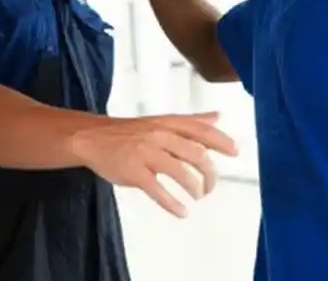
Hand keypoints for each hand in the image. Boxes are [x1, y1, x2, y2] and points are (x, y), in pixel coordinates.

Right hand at [69, 111, 237, 217]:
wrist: (92, 137)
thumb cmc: (130, 132)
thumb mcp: (161, 121)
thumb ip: (190, 121)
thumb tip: (218, 116)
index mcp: (168, 123)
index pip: (201, 130)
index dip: (220, 140)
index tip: (235, 152)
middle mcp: (159, 135)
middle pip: (196, 154)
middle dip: (209, 174)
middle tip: (210, 188)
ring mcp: (145, 153)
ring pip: (180, 172)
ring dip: (194, 189)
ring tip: (197, 198)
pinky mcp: (133, 171)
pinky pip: (158, 190)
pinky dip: (173, 204)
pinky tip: (182, 212)